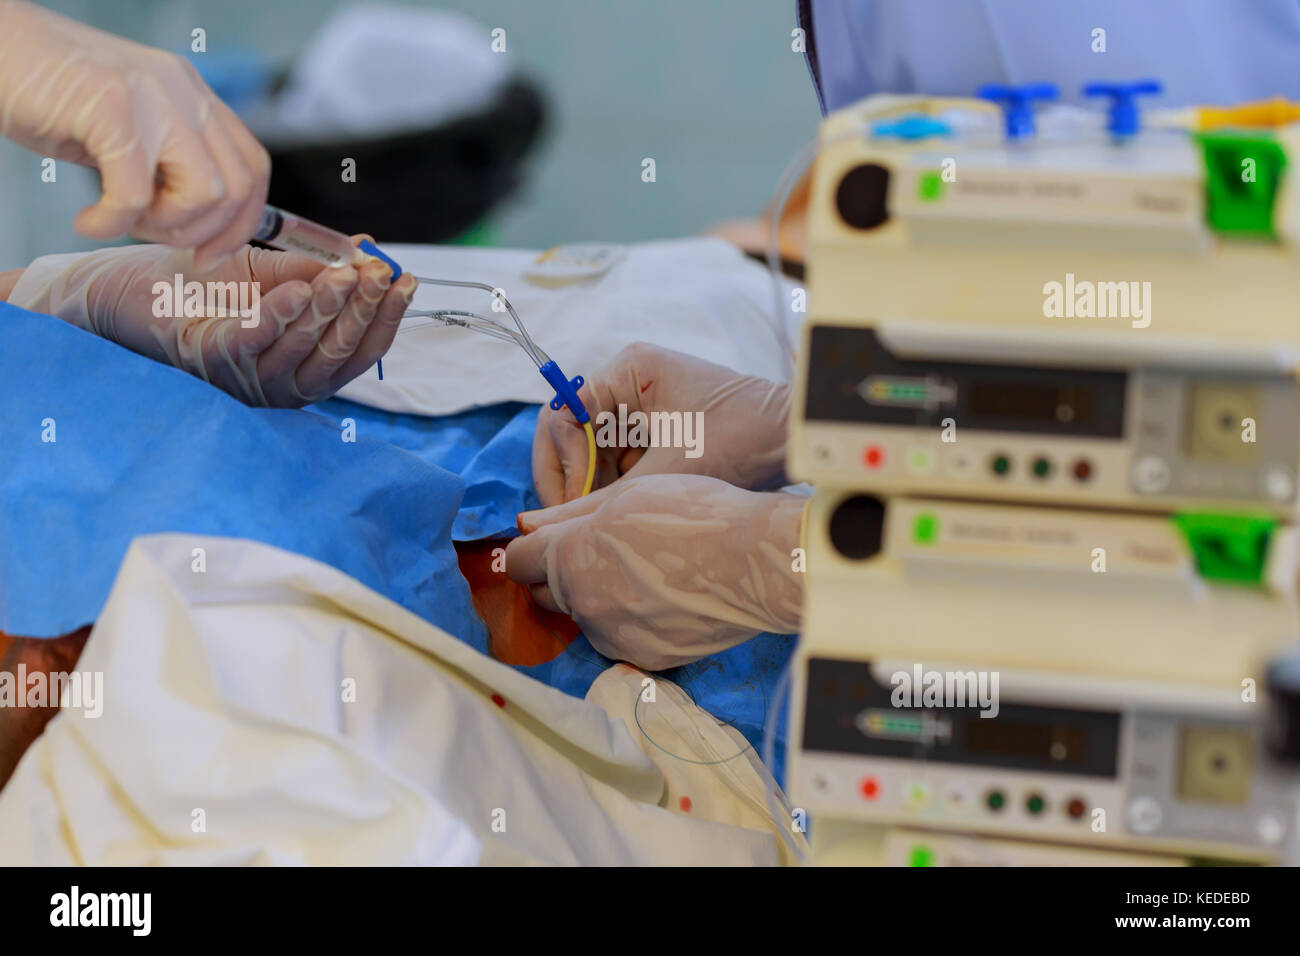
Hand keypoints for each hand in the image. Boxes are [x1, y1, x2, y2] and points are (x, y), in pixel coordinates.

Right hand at [0, 0, 269, 268]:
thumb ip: (170, 167)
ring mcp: (153, 94)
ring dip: (162, 226)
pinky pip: (135, 193)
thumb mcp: (130, 133)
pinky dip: (112, 223)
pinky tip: (86, 220)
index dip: (242, 223)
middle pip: (236, 188)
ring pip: (202, 192)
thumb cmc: (51, 98)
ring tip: (119, 219)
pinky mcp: (113, 106)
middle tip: (150, 235)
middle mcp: (184, 90)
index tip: (210, 255)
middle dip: (200, 233)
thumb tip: (202, 229)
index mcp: (195, 96)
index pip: (253, 169)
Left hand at [8, 241, 415, 406]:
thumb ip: (314, 269)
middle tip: (381, 274)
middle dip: (365, 312)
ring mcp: (244, 379)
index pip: (358, 351)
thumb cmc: (191, 285)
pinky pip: (253, 342)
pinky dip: (279, 315)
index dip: (385, 318)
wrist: (118, 290)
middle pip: (338, 356)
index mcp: (299, 367)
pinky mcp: (210, 361)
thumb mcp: (264, 272)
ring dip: (330, 311)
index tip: (406, 282)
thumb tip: (368, 252)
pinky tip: (301, 289)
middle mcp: (277, 384)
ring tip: (347, 275)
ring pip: (302, 352)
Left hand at [505, 474, 803, 670]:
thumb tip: (522, 526)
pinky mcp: (641, 658)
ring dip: (597, 598)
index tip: (552, 541)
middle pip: (545, 593)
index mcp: (568, 556)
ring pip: (584, 617)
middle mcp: (580, 603)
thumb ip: (567, 516)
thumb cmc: (692, 514)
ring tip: (645, 572)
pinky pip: (618, 637)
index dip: (531, 547)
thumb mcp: (626, 497)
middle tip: (603, 551)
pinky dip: (629, 620)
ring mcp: (611, 636)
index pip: (517, 561)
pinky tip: (664, 598)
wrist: (753, 563)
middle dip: (559, 573)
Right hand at [533, 342, 790, 506]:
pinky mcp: (650, 436)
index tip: (573, 504)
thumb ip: (606, 498)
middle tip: (570, 523)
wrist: (794, 442)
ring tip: (598, 524)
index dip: (563, 463)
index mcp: (628, 370)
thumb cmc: (743, 438)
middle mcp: (626, 384)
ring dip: (589, 490)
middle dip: (569, 480)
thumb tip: (547, 527)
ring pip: (587, 455)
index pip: (564, 415)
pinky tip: (620, 516)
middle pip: (568, 435)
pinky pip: (612, 465)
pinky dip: (611, 492)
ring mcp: (638, 410)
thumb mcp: (670, 471)